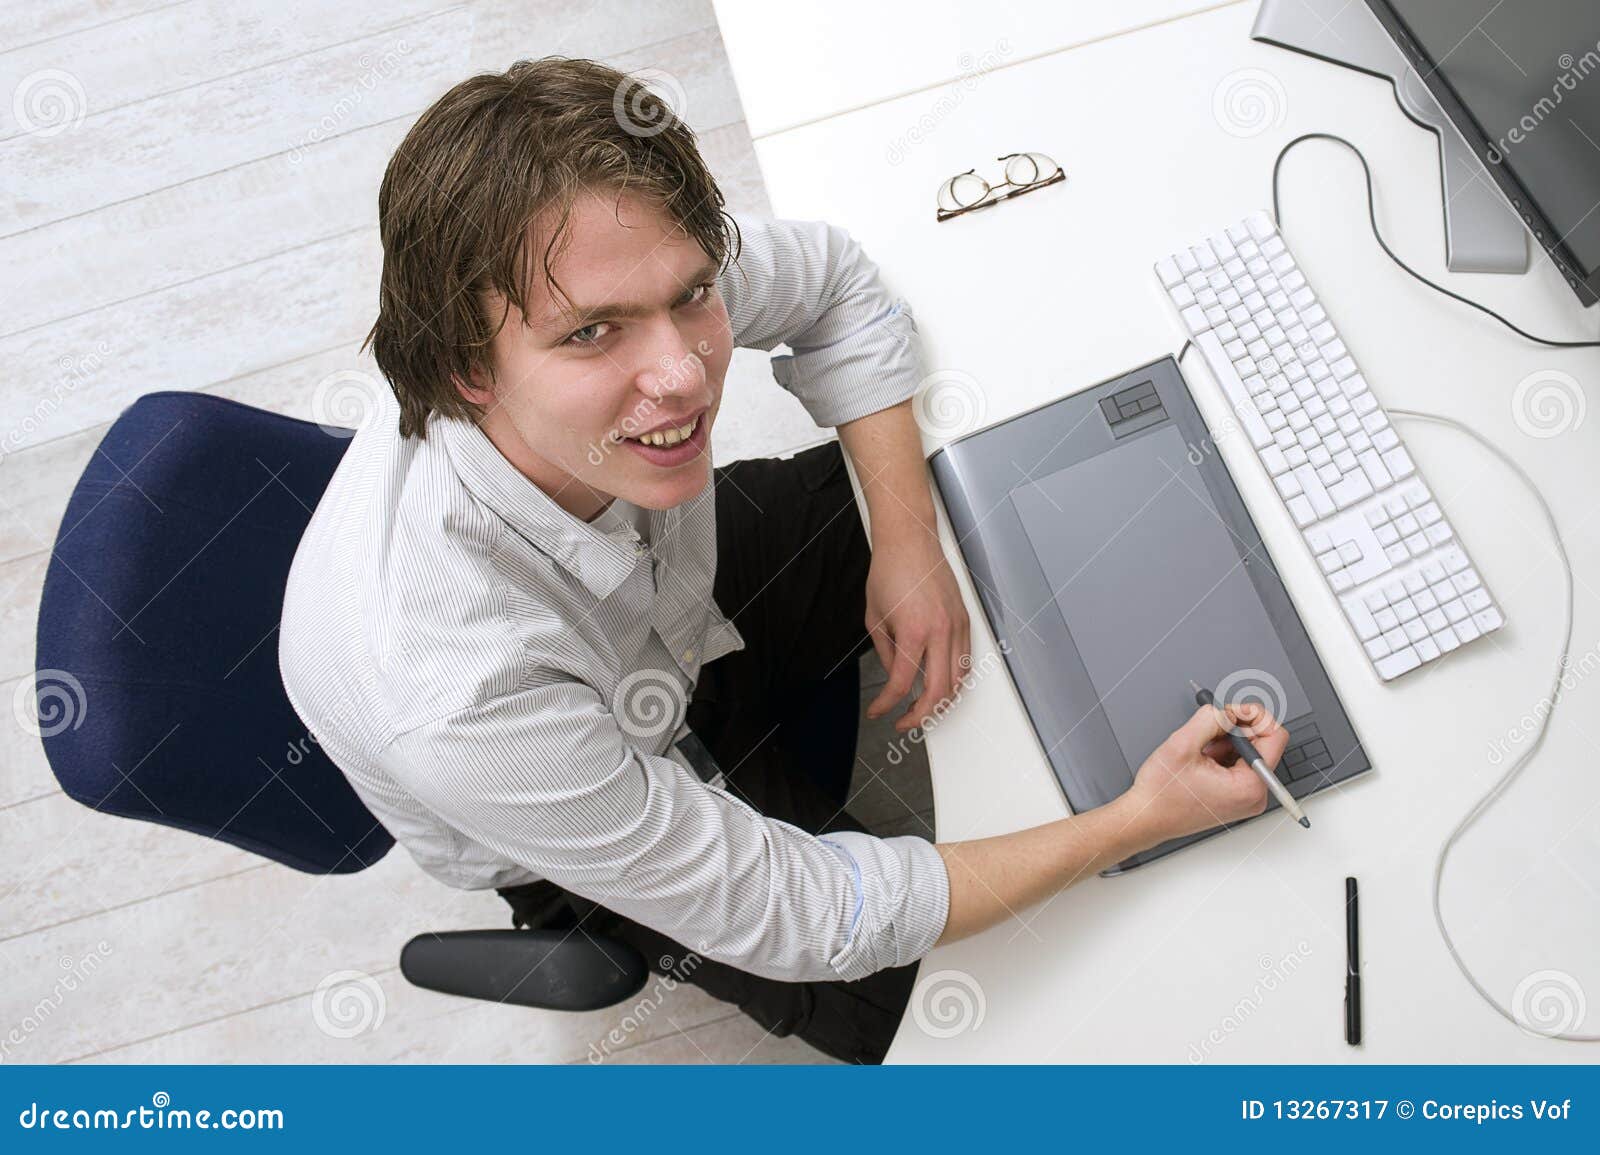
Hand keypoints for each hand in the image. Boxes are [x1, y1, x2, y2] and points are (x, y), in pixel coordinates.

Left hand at [863, 528, 971, 732]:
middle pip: (937, 692)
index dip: (888, 704)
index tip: (879, 711)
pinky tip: (941, 683)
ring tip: (923, 707)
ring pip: (958, 680)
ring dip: (941, 701)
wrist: (910, 541)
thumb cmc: (889, 573)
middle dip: (920, 715)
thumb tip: (894, 675)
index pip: (901, 683)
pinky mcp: (965, 620)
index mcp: (913, 632)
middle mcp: (940, 632)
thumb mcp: (874, 618)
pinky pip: (966, 660)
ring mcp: (957, 626)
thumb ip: (885, 652)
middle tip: (905, 721)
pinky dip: (955, 679)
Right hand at [1116, 701, 1288, 843]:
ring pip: (1249, 751)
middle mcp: (1255, 795)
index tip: (1231, 711)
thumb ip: (1211, 718)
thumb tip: (1228, 710)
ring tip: (1200, 750)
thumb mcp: (1183, 745)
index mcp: (1250, 786)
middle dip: (1235, 729)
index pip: (1275, 736)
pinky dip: (1222, 754)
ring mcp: (1247, 798)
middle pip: (1262, 743)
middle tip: (1209, 726)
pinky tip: (1202, 759)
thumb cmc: (1162, 794)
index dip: (1253, 715)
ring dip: (1226, 741)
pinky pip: (1240, 764)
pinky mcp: (1237, 797)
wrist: (1146, 818)